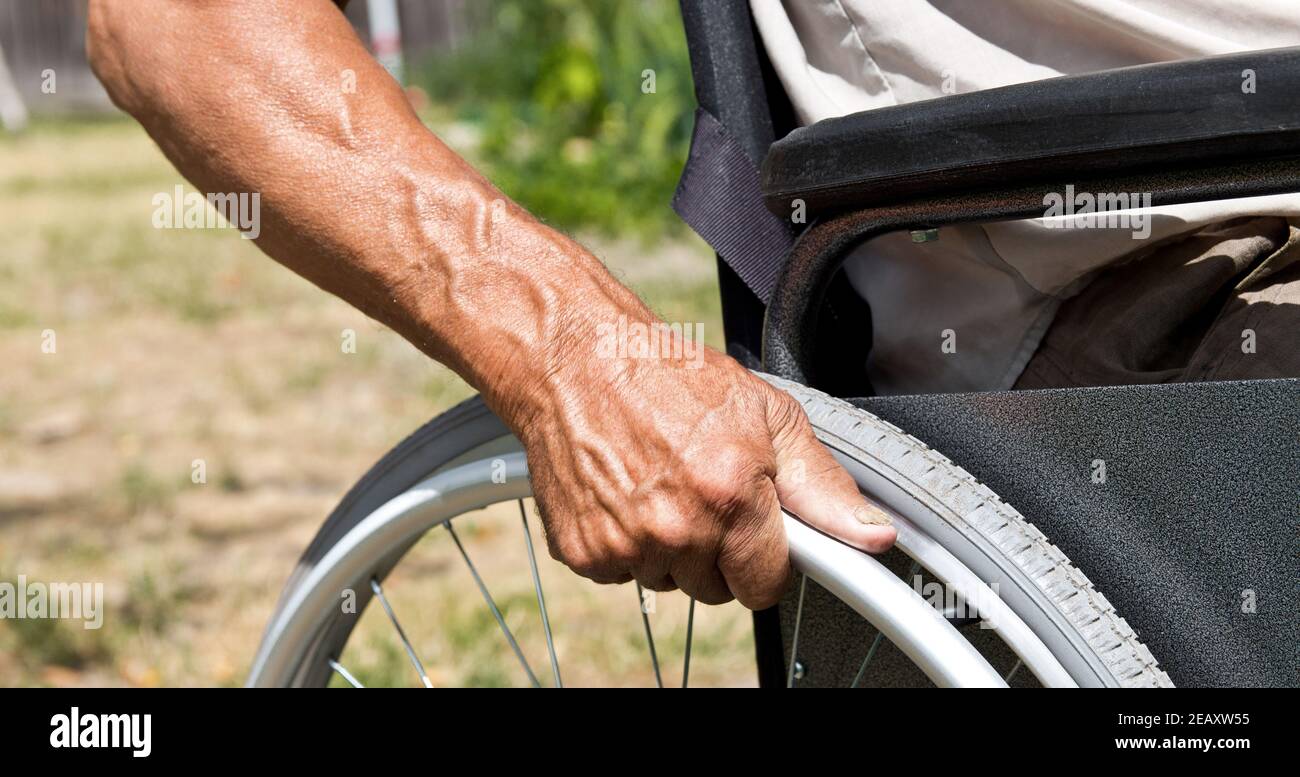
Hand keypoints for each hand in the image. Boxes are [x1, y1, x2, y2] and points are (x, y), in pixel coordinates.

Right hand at [496, 309, 896, 608]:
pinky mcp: (583, 551)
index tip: (758, 534)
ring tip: (661, 482)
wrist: (576, 359)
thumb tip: (873, 534)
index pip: (767, 585)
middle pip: (717, 589)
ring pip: (669, 582)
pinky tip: (625, 493)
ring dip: (671, 547)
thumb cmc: (668, 377)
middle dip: (719, 551)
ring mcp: (626, 544)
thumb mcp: (766, 413)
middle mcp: (678, 526)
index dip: (767, 559)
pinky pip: (622, 575)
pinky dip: (626, 543)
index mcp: (730, 493)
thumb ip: (822, 484)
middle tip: (704, 490)